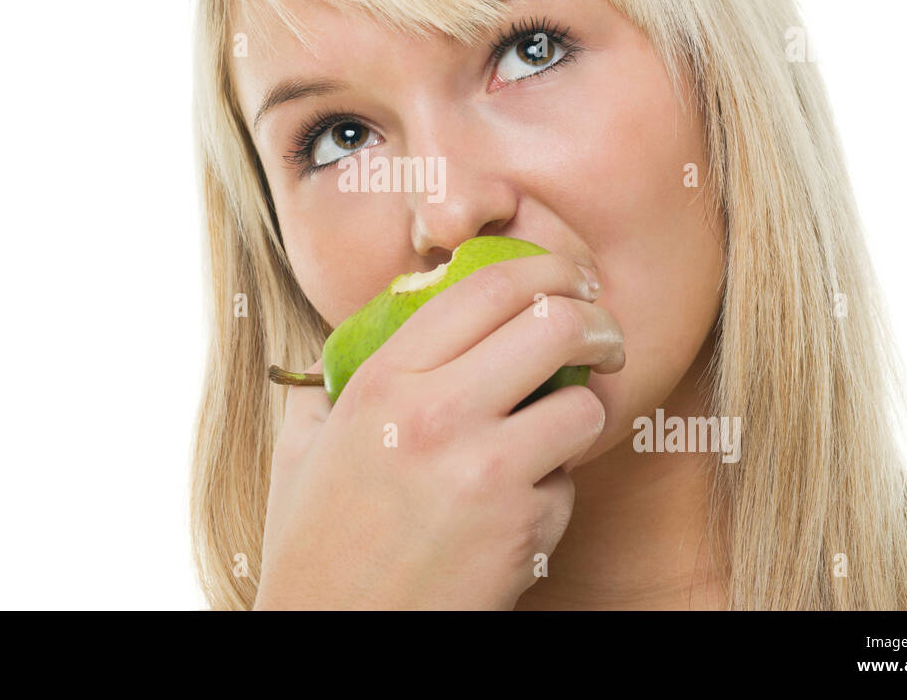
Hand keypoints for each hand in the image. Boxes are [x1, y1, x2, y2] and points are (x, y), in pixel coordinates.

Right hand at [253, 252, 624, 609]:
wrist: (333, 636)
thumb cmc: (314, 544)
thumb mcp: (302, 445)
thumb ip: (329, 383)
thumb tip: (354, 340)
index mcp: (383, 381)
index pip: (487, 288)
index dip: (544, 270)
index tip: (568, 280)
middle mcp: (436, 413)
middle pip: (555, 324)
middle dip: (597, 324)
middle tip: (604, 339)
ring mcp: (485, 471)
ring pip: (583, 407)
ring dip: (578, 418)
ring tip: (549, 440)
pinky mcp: (523, 530)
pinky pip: (568, 487)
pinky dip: (552, 496)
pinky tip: (509, 517)